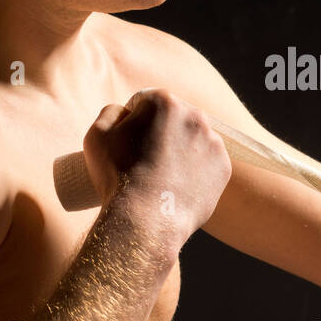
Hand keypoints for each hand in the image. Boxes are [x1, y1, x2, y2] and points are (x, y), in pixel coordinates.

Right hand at [81, 88, 231, 246]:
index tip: (129, 144)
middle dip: (160, 134)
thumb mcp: (98, 134)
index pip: (146, 104)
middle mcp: (195, 116)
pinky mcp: (223, 167)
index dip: (134, 122)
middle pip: (173, 120)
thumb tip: (125, 111)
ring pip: (193, 141)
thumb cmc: (117, 175)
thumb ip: (111, 111)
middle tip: (145, 161)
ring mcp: (213, 142)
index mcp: (164, 102)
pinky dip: (195, 171)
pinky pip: (207, 164)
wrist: (145, 219)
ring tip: (162, 177)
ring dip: (180, 151)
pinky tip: (178, 186)